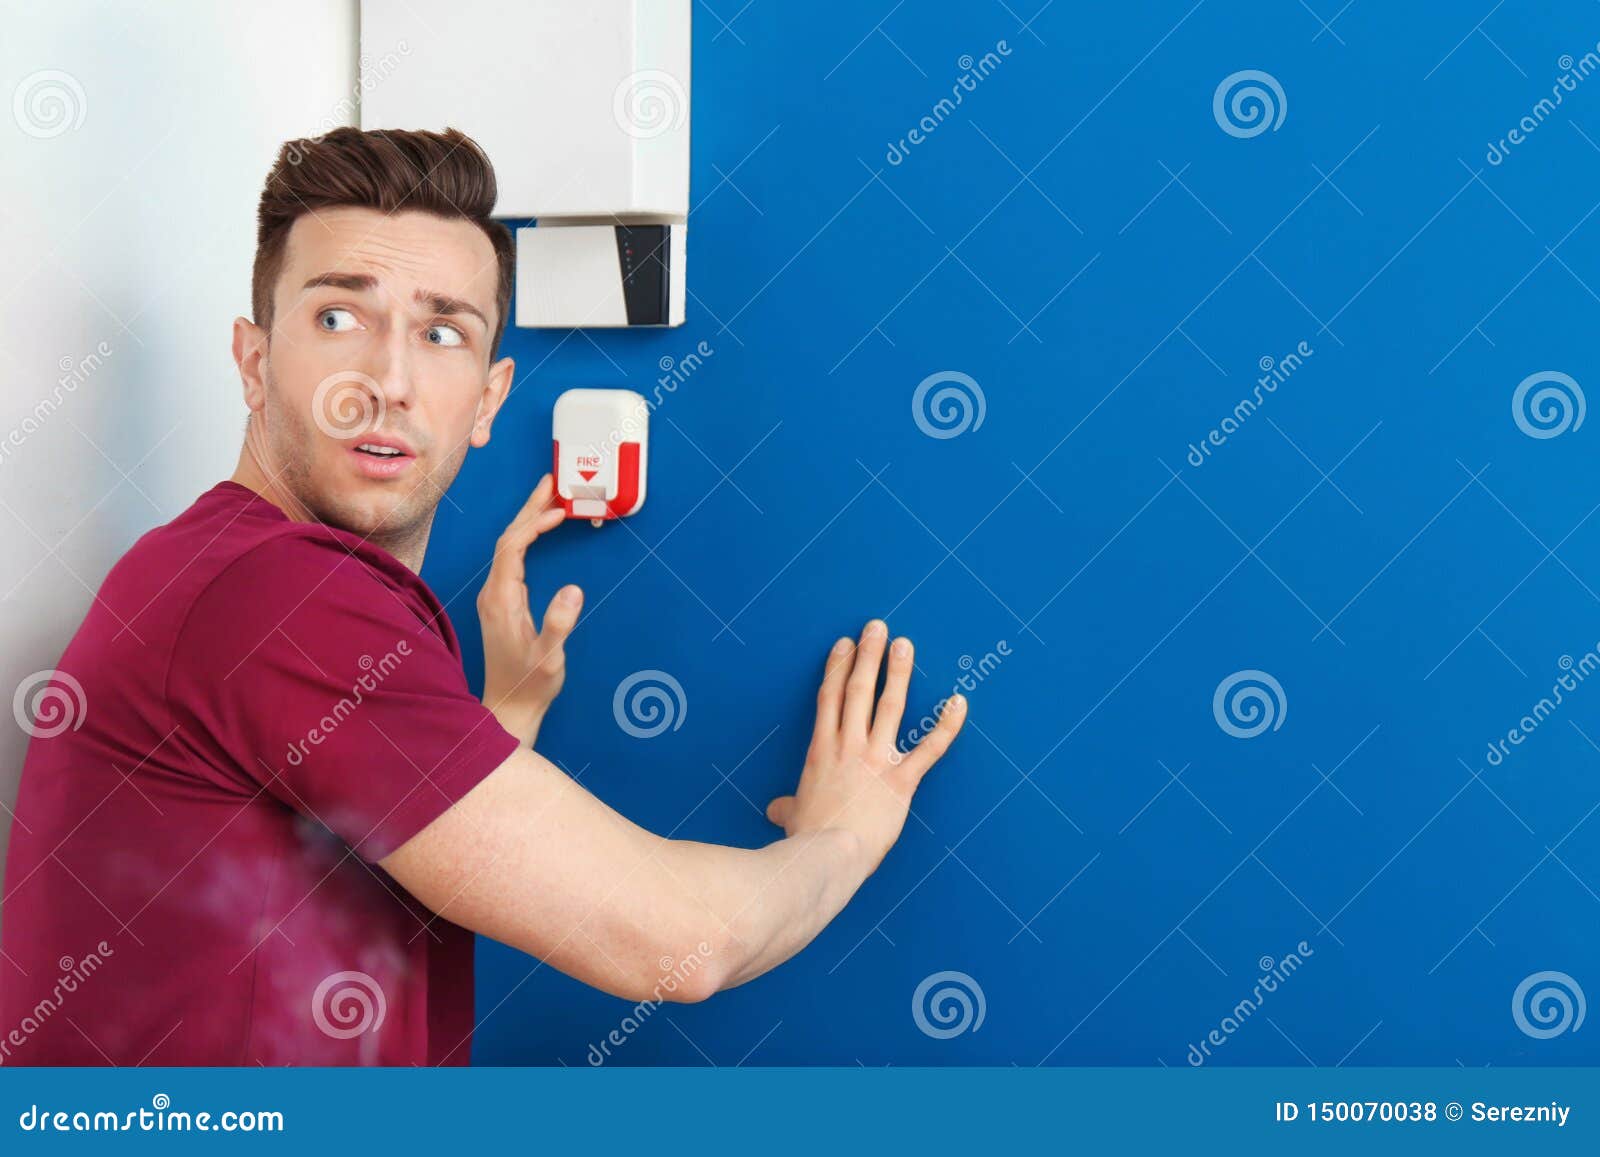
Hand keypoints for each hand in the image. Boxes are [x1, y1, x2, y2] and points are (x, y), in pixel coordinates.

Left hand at [477, 474, 581, 747]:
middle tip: (552, 482)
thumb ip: (559, 625)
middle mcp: (493, 593)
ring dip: (528, 519)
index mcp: (501, 600)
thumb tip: (573, 590)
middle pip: (508, 538)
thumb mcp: (549, 658)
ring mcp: (495, 597)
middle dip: (530, 508)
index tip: (559, 509)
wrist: (508, 707)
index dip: (534, 523)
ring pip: (509, 546)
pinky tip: (540, 532)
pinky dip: (528, 537)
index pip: (512, 547)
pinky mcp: (502, 602)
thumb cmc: (529, 685)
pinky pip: (513, 558)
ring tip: (550, 498)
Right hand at [765, 619, 966, 874]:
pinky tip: (959, 702)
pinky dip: (947, 725)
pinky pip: (930, 748)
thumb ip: (787, 807)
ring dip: (898, 672)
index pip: (829, 698)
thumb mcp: (792, 817)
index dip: (837, 667)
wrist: (828, 857)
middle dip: (868, 656)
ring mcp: (876, 760)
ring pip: (890, 707)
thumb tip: (777, 811)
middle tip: (877, 627)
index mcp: (821, 751)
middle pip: (858, 690)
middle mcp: (848, 747)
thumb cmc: (807, 840)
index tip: (844, 644)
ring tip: (904, 645)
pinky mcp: (901, 780)